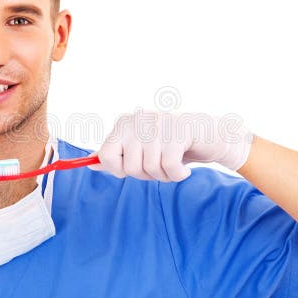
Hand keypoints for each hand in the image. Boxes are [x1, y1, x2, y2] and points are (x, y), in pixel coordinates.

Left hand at [87, 110, 253, 181]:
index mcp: (124, 124)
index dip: (119, 170)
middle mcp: (138, 120)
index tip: (134, 167)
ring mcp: (158, 125)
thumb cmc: (170, 146)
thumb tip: (90, 165)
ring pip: (151, 169)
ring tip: (173, 165)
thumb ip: (116, 156)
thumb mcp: (140, 150)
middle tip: (160, 165)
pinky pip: (170, 168)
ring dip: (164, 176)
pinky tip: (184, 169)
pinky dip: (178, 175)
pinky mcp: (178, 132)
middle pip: (130, 168)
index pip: (106, 156)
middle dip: (146, 175)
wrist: (207, 136)